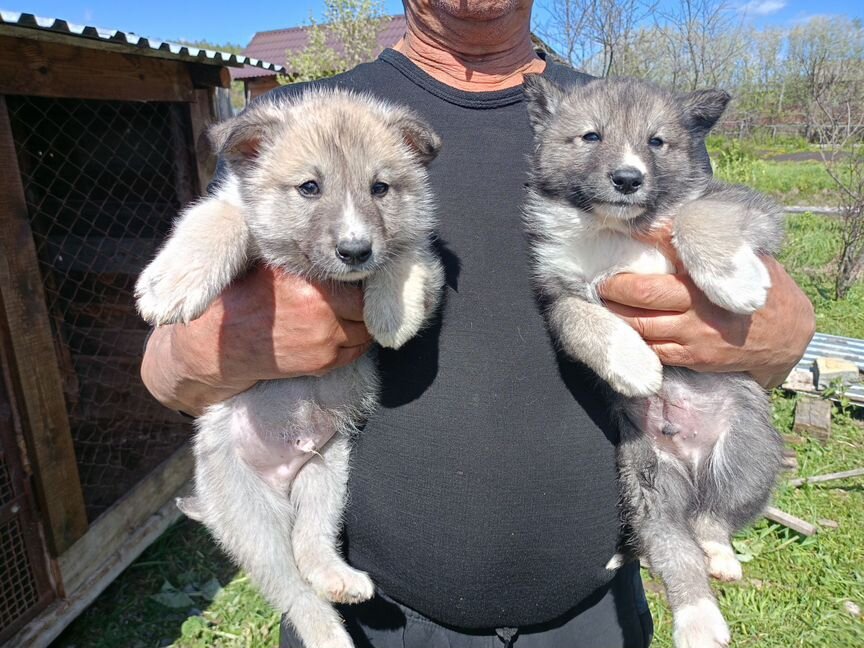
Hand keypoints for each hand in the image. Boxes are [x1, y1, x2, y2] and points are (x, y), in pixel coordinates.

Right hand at [141, 266, 371, 414]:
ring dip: (361, 322)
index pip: (354, 276)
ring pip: (366, 329)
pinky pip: (357, 351)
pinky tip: (338, 331)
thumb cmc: (242, 298)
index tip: (352, 274)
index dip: (355, 277)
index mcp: (306, 281)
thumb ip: (303, 257)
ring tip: (345, 313)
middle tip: (353, 294)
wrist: (218, 346)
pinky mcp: (323, 363)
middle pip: (365, 303)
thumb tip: (339, 247)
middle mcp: (319, 310)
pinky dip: (353, 341)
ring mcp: (324, 340)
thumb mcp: (268, 266)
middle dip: (361, 299)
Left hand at [598, 231, 814, 388]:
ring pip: (640, 329)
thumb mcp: (740, 256)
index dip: (625, 271)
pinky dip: (633, 339)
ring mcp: (693, 339)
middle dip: (612, 291)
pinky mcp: (693, 359)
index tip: (606, 261)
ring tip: (601, 302)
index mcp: (706, 282)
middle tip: (597, 281)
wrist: (788, 335)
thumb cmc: (759, 284)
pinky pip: (653, 351)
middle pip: (639, 301)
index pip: (656, 275)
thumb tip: (661, 222)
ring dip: (616, 316)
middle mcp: (698, 312)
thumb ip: (704, 242)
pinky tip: (621, 328)